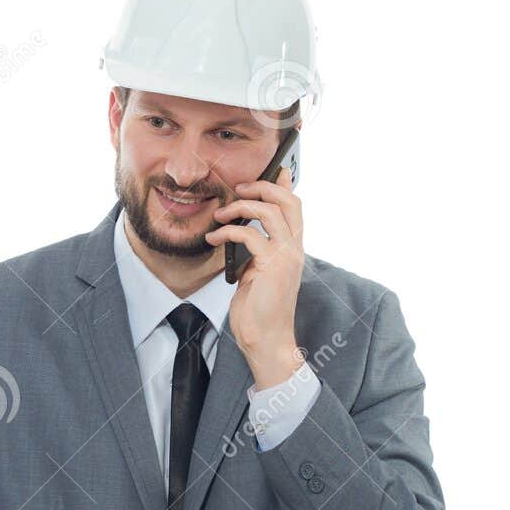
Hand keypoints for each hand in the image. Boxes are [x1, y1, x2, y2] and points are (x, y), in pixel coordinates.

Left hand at [206, 164, 305, 388]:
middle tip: (239, 187)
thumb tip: (242, 235)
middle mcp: (294, 248)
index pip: (295, 207)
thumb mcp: (257, 274)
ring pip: (270, 211)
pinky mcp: (271, 266)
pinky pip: (249, 234)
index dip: (285, 185)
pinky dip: (228, 231)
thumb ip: (256, 253)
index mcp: (293, 248)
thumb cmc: (259, 311)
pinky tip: (214, 238)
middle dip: (263, 186)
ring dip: (242, 206)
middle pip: (288, 200)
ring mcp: (286, 256)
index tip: (274, 170)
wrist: (266, 339)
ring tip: (221, 214)